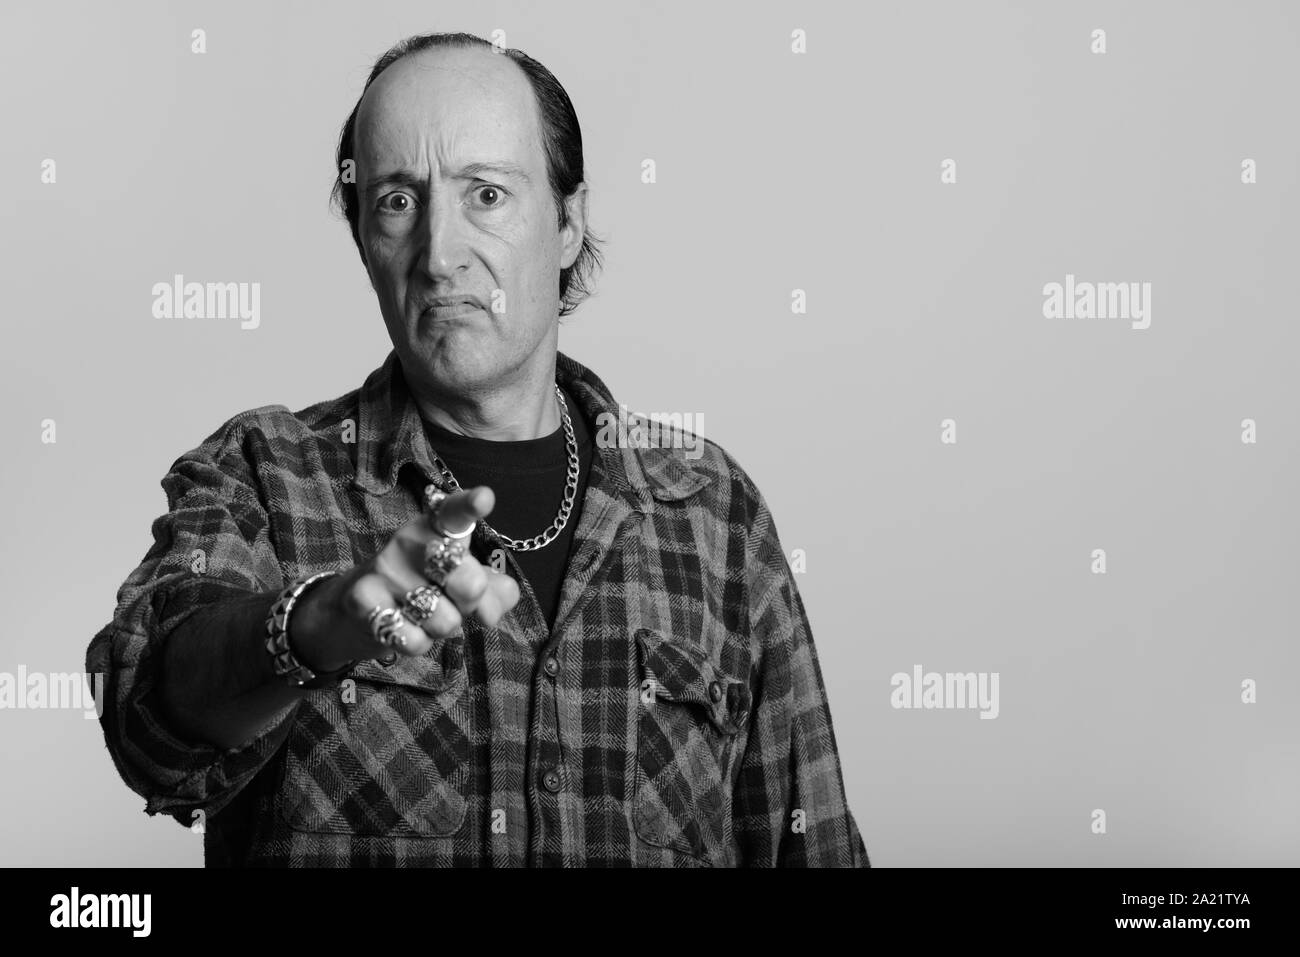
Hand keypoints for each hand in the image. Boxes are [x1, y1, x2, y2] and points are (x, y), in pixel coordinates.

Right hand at [290, 486, 520, 667]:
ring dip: (441, 628)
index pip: (455, 513)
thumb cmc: (423, 588)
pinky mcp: (363, 599)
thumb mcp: (462, 585)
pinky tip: (401, 628)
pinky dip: (418, 643)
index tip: (484, 499)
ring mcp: (384, 568)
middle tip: (453, 598)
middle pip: (469, 582)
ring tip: (422, 613)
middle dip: (471, 603)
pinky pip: (415, 640)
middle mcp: (409, 541)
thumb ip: (493, 594)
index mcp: (437, 527)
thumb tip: (490, 614)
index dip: (471, 506)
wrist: (356, 610)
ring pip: (446, 620)